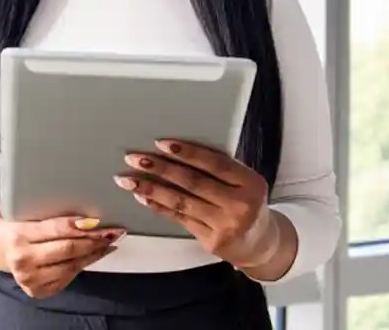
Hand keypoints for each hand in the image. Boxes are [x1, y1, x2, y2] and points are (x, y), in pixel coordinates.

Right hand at [0, 216, 123, 298]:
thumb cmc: (16, 227)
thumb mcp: (27, 216)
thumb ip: (52, 220)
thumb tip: (88, 221)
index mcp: (18, 236)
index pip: (56, 229)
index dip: (80, 225)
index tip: (99, 222)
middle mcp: (23, 259)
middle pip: (67, 249)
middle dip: (93, 241)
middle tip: (112, 232)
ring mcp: (30, 279)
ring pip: (71, 266)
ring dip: (93, 255)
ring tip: (108, 244)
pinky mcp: (37, 291)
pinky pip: (67, 278)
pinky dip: (82, 266)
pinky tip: (92, 257)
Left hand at [114, 139, 276, 267]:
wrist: (261, 245)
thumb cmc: (246, 203)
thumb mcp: (243, 183)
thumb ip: (219, 168)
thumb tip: (174, 149)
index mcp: (250, 183)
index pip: (215, 163)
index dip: (187, 152)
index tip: (160, 143)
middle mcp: (240, 205)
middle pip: (193, 182)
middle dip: (160, 168)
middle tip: (134, 158)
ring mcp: (225, 225)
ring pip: (181, 202)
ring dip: (151, 189)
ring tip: (128, 180)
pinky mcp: (211, 241)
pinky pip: (179, 219)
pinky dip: (159, 207)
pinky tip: (142, 198)